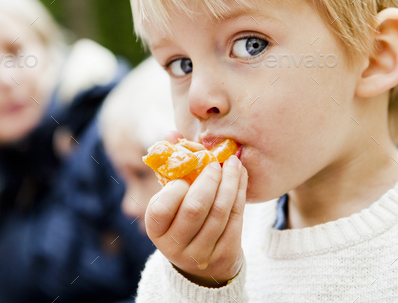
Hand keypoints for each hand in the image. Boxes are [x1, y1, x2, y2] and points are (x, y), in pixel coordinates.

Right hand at [145, 134, 247, 286]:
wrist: (202, 265)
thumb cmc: (182, 218)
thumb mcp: (170, 200)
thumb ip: (170, 167)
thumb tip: (172, 133)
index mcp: (156, 230)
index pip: (161, 209)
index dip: (175, 188)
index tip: (185, 173)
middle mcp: (175, 246)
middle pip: (195, 209)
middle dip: (209, 180)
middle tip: (216, 163)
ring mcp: (201, 254)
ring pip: (220, 212)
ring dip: (230, 182)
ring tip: (233, 163)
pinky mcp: (225, 254)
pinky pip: (236, 218)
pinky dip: (240, 193)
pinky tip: (241, 176)